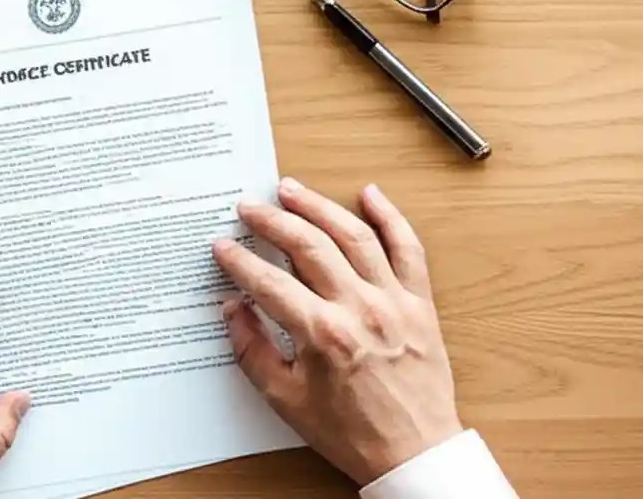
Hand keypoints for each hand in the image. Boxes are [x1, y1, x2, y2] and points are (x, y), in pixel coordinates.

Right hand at [213, 178, 462, 486]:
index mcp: (322, 334)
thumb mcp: (285, 400)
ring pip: (354, 236)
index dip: (239, 260)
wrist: (414, 452)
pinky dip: (391, 218)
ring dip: (319, 206)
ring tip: (291, 190)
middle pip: (308, 246)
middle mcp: (359, 308)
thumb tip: (232, 308)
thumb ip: (252, 350)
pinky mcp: (420, 303)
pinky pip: (408, 249)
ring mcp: (393, 301)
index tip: (222, 246)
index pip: (268, 281)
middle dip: (272, 221)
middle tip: (249, 207)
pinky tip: (370, 195)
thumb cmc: (351, 433)